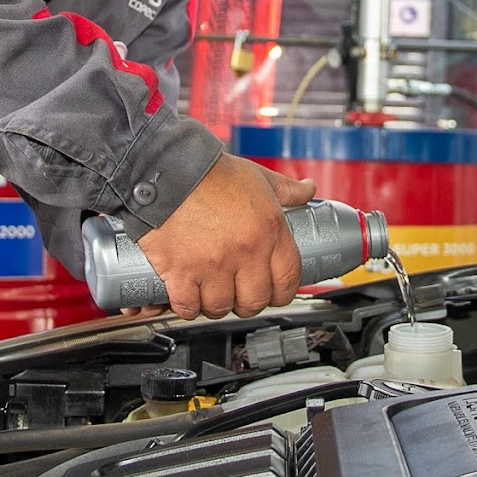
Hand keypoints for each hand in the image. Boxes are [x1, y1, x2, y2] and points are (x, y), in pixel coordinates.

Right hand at [121, 154, 315, 319]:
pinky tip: (189, 299)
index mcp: (269, 230)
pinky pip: (188, 306)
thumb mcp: (259, 177)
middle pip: (255, 300)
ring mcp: (212, 264)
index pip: (288, 279)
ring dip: (218, 306)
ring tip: (213, 295)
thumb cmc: (211, 172)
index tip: (275, 293)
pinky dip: (188, 308)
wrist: (168, 169)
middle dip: (249, 303)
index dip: (283, 292)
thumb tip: (308, 189)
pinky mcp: (180, 270)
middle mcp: (244, 251)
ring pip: (221, 307)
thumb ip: (287, 188)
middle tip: (241, 296)